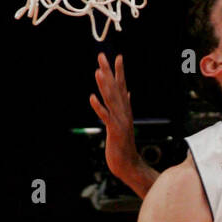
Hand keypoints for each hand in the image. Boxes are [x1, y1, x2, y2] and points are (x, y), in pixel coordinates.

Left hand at [89, 53, 141, 183]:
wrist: (129, 165)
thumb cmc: (124, 145)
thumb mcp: (124, 123)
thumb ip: (125, 106)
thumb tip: (127, 93)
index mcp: (125, 110)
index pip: (122, 86)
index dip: (120, 71)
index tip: (118, 56)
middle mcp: (124, 112)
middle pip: (115, 88)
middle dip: (109, 71)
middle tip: (102, 56)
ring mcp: (120, 121)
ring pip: (111, 99)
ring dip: (104, 85)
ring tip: (98, 71)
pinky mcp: (114, 131)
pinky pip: (106, 117)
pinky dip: (99, 107)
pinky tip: (92, 98)